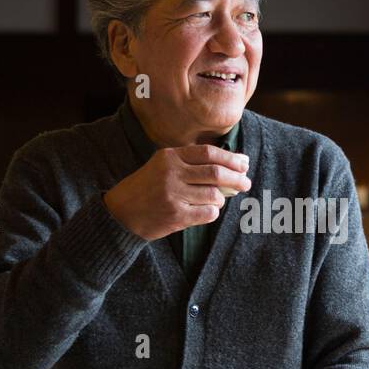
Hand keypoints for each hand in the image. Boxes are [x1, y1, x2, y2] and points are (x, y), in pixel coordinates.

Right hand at [103, 144, 250, 240]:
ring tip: (217, 200)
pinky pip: (208, 213)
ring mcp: (173, 194)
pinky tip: (207, 211)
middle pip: (215, 173)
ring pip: (214, 195)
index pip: (208, 153)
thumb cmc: (147, 188)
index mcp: (169, 156)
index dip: (230, 158)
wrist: (121, 213)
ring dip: (221, 199)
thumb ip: (191, 164)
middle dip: (236, 178)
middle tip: (246, 183)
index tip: (244, 163)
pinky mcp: (176, 215)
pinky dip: (213, 212)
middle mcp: (171, 173)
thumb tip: (233, 165)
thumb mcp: (163, 166)